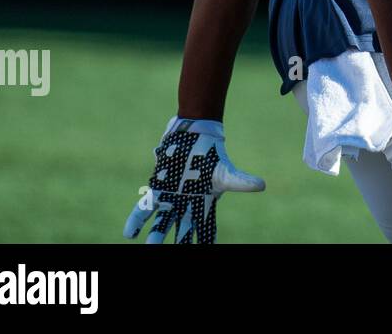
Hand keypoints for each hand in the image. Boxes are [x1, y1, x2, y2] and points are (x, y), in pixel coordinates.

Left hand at [124, 117, 264, 243]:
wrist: (194, 137)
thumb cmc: (213, 156)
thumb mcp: (226, 171)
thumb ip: (241, 182)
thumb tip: (262, 185)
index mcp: (205, 205)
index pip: (206, 229)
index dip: (204, 241)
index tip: (206, 250)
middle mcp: (186, 206)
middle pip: (182, 230)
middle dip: (178, 243)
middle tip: (173, 254)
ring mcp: (171, 199)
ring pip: (162, 222)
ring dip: (156, 236)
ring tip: (150, 248)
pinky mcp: (157, 189)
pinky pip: (145, 208)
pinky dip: (137, 220)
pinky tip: (129, 233)